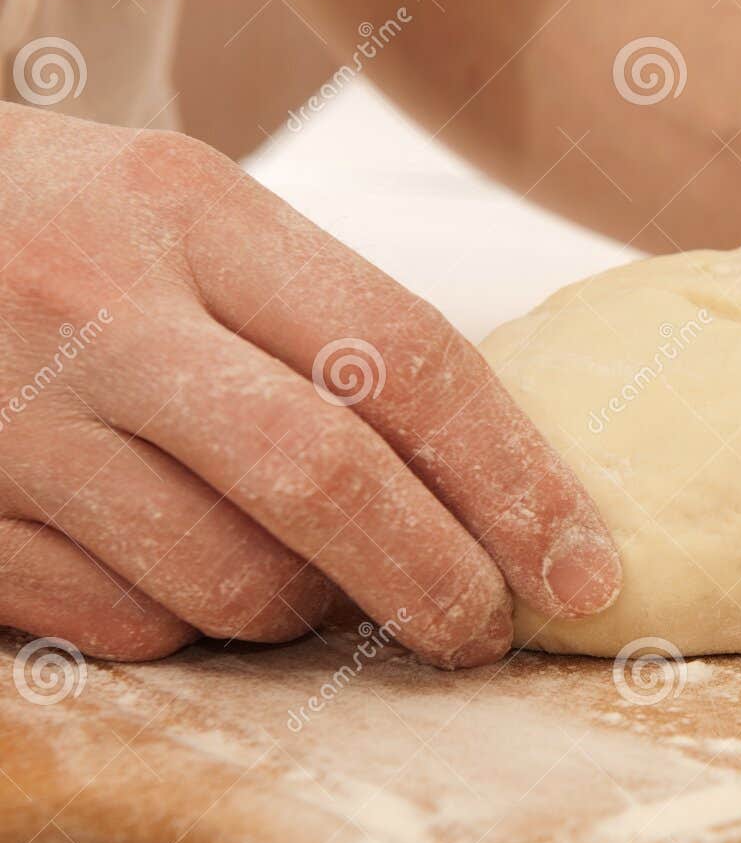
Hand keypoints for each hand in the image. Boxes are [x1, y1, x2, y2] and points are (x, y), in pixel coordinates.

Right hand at [0, 103, 619, 666]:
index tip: (583, 567)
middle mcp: (99, 310)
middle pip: (324, 484)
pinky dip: (186, 625)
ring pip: (229, 585)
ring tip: (306, 577)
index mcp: (195, 211)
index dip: (517, 482)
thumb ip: (338, 331)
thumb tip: (503, 487)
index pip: (406, 359)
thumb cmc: (80, 235)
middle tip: (482, 631)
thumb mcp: (207, 225)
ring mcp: (13, 424)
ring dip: (303, 612)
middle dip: (436, 583)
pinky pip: (129, 631)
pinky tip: (179, 570)